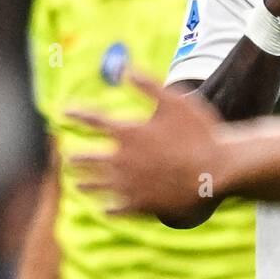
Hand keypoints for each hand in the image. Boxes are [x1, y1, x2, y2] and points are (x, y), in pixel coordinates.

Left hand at [67, 73, 224, 224]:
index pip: (94, 121)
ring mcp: (129, 186)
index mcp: (128, 133)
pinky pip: (116, 210)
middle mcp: (121, 161)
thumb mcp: (175, 101)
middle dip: (77, 158)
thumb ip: (148, 85)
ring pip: (97, 187)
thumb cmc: (199, 133)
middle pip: (89, 160)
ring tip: (79, 185)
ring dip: (86, 184)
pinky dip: (108, 209)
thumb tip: (125, 68)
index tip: (63, 112)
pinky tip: (105, 210)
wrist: (216, 171)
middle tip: (69, 159)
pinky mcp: (140, 206)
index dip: (77, 114)